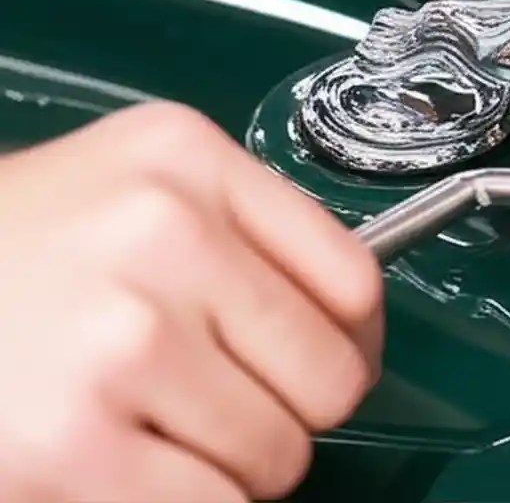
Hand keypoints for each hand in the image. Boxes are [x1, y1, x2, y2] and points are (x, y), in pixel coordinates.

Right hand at [0, 102, 382, 501]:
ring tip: (151, 423)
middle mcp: (159, 233)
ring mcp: (116, 339)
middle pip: (329, 380)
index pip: (356, 282)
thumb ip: (247, 237)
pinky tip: (122, 460)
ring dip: (229, 462)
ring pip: (277, 457)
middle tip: (216, 400)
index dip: (353, 343)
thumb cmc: (15, 255)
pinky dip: (184, 500)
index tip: (324, 361)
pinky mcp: (69, 443)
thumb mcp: (134, 190)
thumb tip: (355, 331)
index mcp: (185, 160)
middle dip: (286, 410)